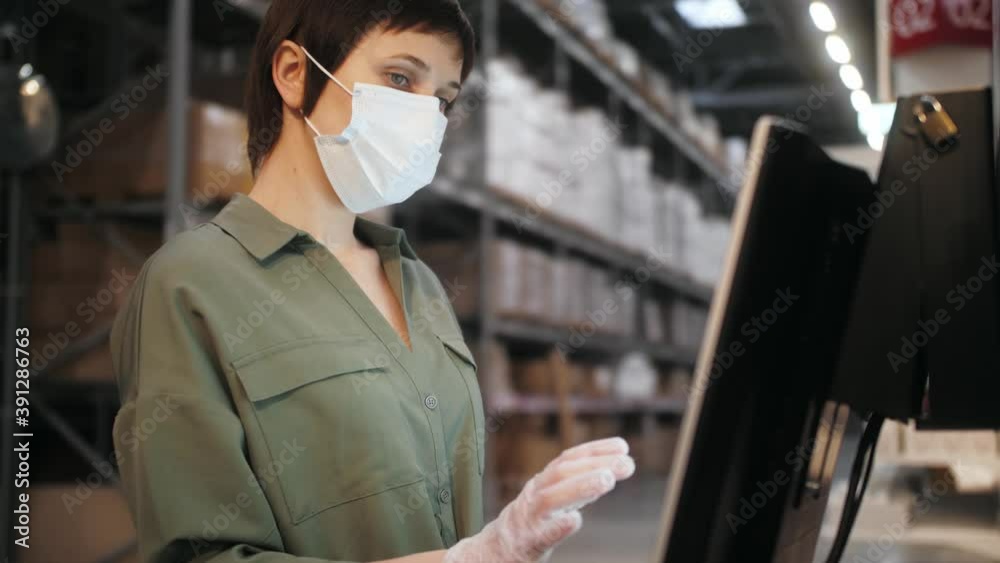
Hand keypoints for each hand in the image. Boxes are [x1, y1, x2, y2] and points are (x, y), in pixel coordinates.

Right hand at [443, 437, 635, 562]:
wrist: (499, 548)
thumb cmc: (535, 520)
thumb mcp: (558, 495)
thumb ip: (584, 482)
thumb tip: (623, 464)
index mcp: (545, 480)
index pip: (570, 458)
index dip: (595, 449)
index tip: (623, 446)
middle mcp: (537, 492)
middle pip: (563, 473)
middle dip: (595, 465)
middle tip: (625, 464)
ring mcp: (530, 517)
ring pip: (552, 498)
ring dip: (580, 486)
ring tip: (607, 481)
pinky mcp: (528, 541)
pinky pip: (542, 533)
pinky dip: (558, 526)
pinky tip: (575, 520)